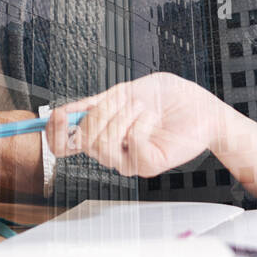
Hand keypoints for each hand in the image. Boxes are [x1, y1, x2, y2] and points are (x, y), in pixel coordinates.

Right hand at [46, 73, 226, 177]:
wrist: (201, 107)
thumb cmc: (168, 99)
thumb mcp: (124, 91)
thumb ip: (95, 102)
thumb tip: (64, 110)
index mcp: (102, 134)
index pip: (64, 145)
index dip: (54, 133)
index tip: (57, 116)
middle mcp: (112, 150)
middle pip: (82, 140)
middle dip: (101, 112)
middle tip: (123, 99)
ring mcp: (129, 160)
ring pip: (103, 144)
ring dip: (122, 116)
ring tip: (141, 107)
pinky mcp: (148, 165)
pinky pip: (131, 144)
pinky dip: (141, 123)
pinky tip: (152, 118)